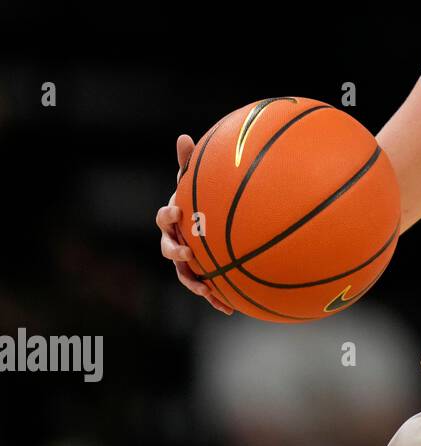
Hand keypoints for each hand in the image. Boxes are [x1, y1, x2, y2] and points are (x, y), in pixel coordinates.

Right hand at [156, 133, 232, 314]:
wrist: (211, 224)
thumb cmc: (201, 199)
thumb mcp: (197, 181)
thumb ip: (190, 163)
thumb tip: (183, 137)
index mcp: (174, 219)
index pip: (164, 217)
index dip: (168, 216)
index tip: (178, 212)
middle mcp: (175, 241)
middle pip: (168, 250)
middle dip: (176, 253)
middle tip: (188, 253)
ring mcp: (186, 261)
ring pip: (184, 274)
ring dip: (193, 282)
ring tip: (206, 289)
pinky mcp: (201, 275)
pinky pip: (206, 288)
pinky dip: (216, 298)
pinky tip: (231, 308)